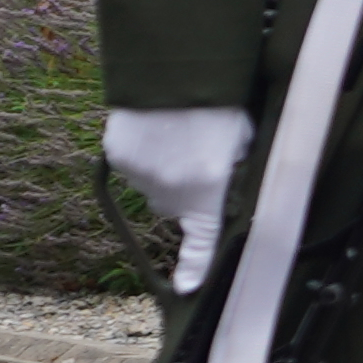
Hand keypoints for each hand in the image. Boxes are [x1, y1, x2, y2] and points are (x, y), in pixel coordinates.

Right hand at [101, 107, 245, 272]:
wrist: (173, 75)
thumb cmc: (220, 107)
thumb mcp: (243, 143)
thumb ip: (233, 171)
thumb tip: (229, 182)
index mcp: (207, 191)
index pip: (204, 241)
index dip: (195, 267)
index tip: (187, 288)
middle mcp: (171, 192)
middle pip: (173, 207)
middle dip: (184, 191)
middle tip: (197, 156)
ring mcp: (141, 176)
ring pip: (152, 186)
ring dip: (163, 170)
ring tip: (178, 135)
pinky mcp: (120, 158)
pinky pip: (133, 166)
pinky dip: (143, 154)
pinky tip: (156, 129)